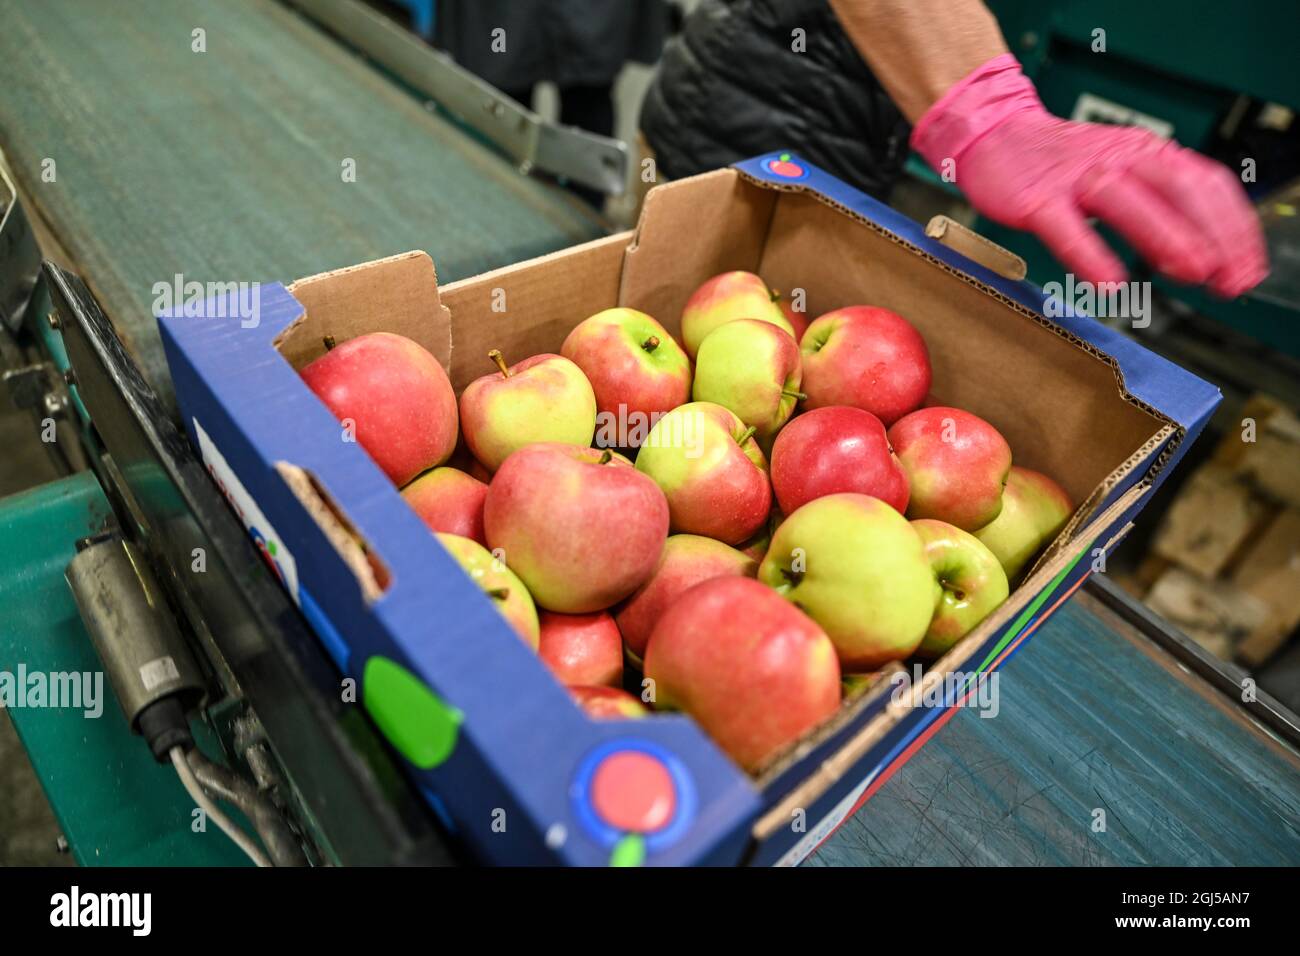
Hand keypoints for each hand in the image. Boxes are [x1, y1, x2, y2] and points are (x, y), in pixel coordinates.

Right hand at [911, 55, 1267, 297]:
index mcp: (1146, 152)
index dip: (1234, 227)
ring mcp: (1075, 178)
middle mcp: (1118, 159)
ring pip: (1128, 202)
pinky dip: (1089, 256)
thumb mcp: (1122, 169)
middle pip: (1179, 189)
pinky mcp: (1036, 200)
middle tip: (1229, 279)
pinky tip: (1108, 284)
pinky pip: (1065, 229)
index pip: (1205, 184)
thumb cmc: (1061, 162)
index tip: (1246, 270)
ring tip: (1192, 273)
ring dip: (1165, 237)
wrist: (995, 134)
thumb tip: (1204, 254)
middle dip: (1213, 235)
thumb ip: (1160, 206)